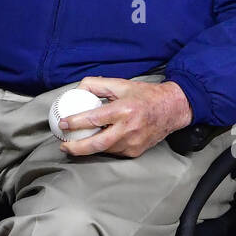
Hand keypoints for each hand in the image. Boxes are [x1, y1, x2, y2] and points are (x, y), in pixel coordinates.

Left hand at [59, 77, 192, 158]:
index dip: (75, 122)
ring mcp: (133, 143)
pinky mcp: (136, 152)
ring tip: (75, 144)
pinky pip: (114, 152)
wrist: (172, 109)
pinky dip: (103, 148)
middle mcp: (129, 129)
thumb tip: (77, 90)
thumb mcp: (120, 84)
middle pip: (97, 144)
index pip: (94, 119)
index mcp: (124, 110)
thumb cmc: (145, 95)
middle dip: (77, 148)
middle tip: (64, 145)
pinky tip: (96, 143)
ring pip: (104, 150)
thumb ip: (96, 84)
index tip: (63, 123)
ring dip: (88, 148)